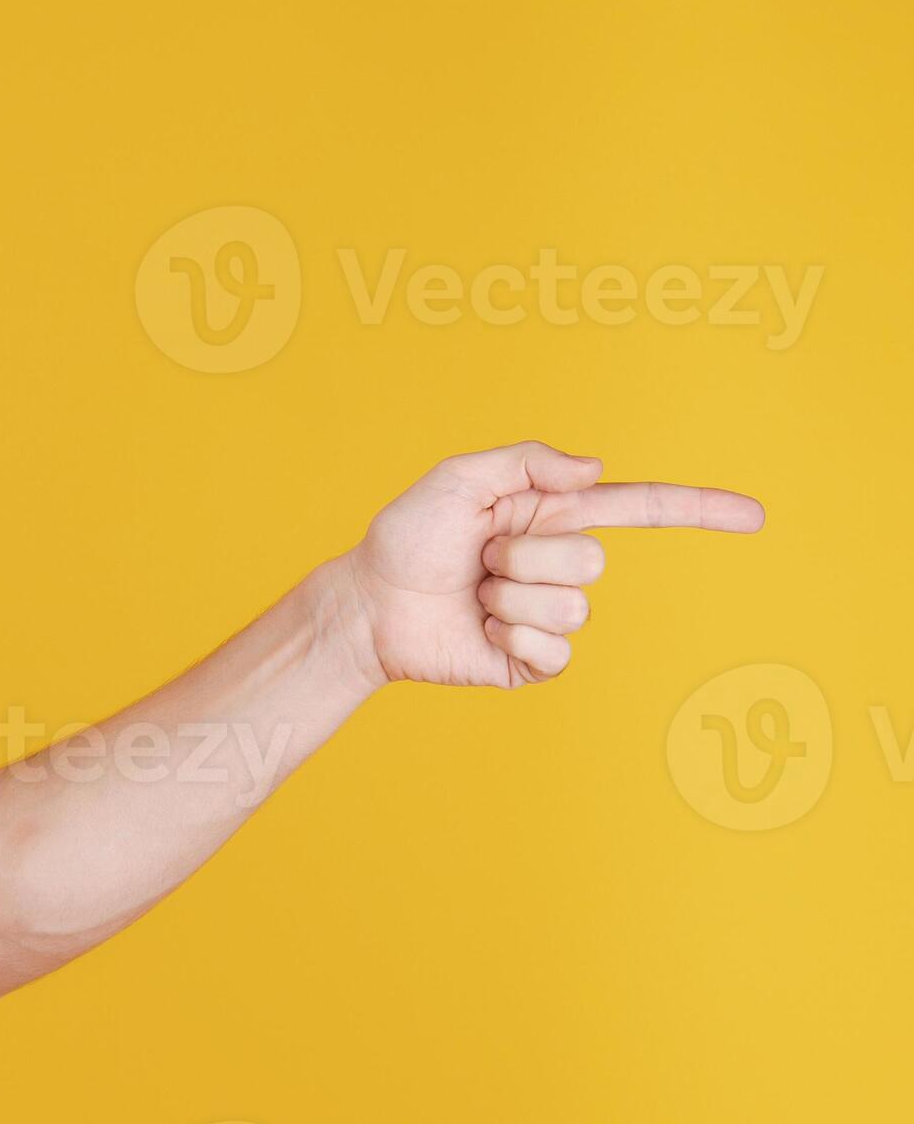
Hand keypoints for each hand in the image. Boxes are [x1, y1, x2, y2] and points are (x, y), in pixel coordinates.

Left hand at [342, 440, 763, 688]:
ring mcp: (552, 614)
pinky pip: (554, 651)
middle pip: (592, 560)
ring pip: (571, 607)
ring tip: (473, 591)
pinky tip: (479, 629)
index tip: (753, 514)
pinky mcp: (536, 659)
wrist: (370, 604)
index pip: (639, 508)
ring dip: (508, 597)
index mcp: (552, 515)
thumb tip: (596, 469)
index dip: (697, 509)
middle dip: (524, 555)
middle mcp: (560, 563)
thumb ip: (525, 463)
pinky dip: (508, 636)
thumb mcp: (457, 481)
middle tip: (477, 555)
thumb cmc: (407, 537)